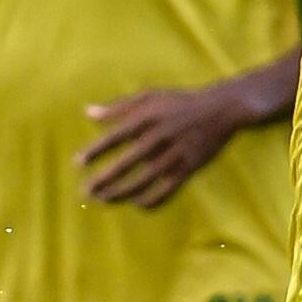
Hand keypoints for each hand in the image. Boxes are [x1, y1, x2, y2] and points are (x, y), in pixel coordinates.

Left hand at [79, 80, 252, 208]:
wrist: (222, 109)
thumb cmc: (179, 102)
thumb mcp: (150, 96)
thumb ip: (118, 106)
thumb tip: (88, 112)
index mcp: (148, 117)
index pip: (116, 137)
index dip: (96, 151)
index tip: (79, 163)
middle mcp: (161, 136)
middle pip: (128, 163)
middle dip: (105, 179)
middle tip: (87, 190)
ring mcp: (176, 153)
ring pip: (146, 180)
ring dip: (123, 193)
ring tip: (104, 199)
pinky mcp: (190, 167)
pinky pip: (168, 189)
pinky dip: (152, 200)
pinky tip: (137, 204)